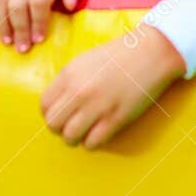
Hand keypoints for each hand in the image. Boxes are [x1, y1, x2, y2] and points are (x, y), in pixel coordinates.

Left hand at [41, 25, 185, 148]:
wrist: (150, 53)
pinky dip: (92, 142)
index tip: (61, 114)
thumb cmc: (118, 56)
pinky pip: (92, 142)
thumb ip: (68, 81)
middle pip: (53, 124)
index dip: (50, 113)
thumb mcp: (84, 61)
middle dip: (59, 128)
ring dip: (74, 138)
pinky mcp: (115, 119)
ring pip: (70, 137)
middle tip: (70, 125)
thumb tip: (57, 103)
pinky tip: (98, 133)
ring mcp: (97, 106)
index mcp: (69, 74)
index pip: (44, 105)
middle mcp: (79, 91)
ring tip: (83, 132)